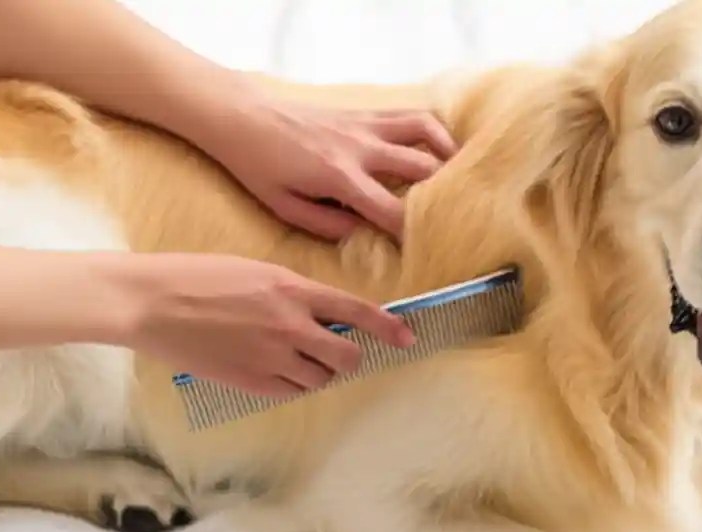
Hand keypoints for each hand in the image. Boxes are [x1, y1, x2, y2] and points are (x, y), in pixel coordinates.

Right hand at [117, 253, 414, 396]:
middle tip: (334, 351)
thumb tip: (321, 313)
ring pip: (320, 378)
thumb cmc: (196, 277)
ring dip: (318, 372)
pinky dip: (292, 385)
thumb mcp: (254, 271)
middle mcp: (289, 325)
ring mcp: (270, 356)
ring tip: (294, 359)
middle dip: (347, 355)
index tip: (406, 336)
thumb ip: (292, 293)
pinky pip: (290, 392)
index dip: (387, 327)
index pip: (356, 311)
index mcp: (292, 289)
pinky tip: (274, 371)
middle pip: (346, 354)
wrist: (150, 302)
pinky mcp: (249, 381)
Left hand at [194, 88, 457, 240]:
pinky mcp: (364, 112)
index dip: (412, 235)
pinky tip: (438, 146)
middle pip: (421, 169)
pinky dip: (432, 129)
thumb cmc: (259, 167)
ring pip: (425, 131)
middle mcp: (361, 149)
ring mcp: (365, 125)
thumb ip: (328, 226)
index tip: (423, 250)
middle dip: (442, 194)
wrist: (243, 117)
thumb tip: (364, 234)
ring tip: (458, 175)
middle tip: (452, 214)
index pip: (391, 212)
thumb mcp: (285, 208)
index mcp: (340, 178)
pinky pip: (410, 115)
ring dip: (447, 153)